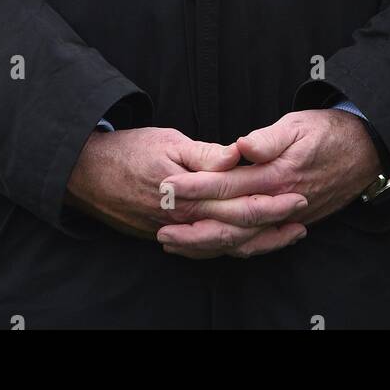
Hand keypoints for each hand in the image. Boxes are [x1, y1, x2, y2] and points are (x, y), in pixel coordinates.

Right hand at [64, 126, 308, 252]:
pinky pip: (205, 249)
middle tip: (303, 218)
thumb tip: (237, 156)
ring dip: (257, 242)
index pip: (239, 203)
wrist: (86, 173)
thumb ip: (204, 153)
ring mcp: (176, 232)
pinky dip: (229, 248)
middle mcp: (185, 219)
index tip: (298, 196)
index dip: (271, 202)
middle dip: (273, 225)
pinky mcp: (167, 236)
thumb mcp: (167, 140)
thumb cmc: (128, 150)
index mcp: (189, 193)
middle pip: (237, 229)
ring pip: (223, 245)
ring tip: (285, 236)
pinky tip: (245, 243)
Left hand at [155, 110, 382, 256]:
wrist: (366, 151)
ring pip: (242, 240)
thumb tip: (243, 146)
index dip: (197, 186)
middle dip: (193, 225)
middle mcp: (280, 202)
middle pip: (230, 221)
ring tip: (175, 244)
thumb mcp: (299, 124)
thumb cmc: (328, 132)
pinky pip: (258, 243)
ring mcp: (287, 217)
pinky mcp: (291, 223)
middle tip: (161, 227)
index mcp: (277, 175)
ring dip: (207, 243)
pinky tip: (212, 248)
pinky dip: (233, 248)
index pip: (228, 184)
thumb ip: (270, 138)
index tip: (168, 186)